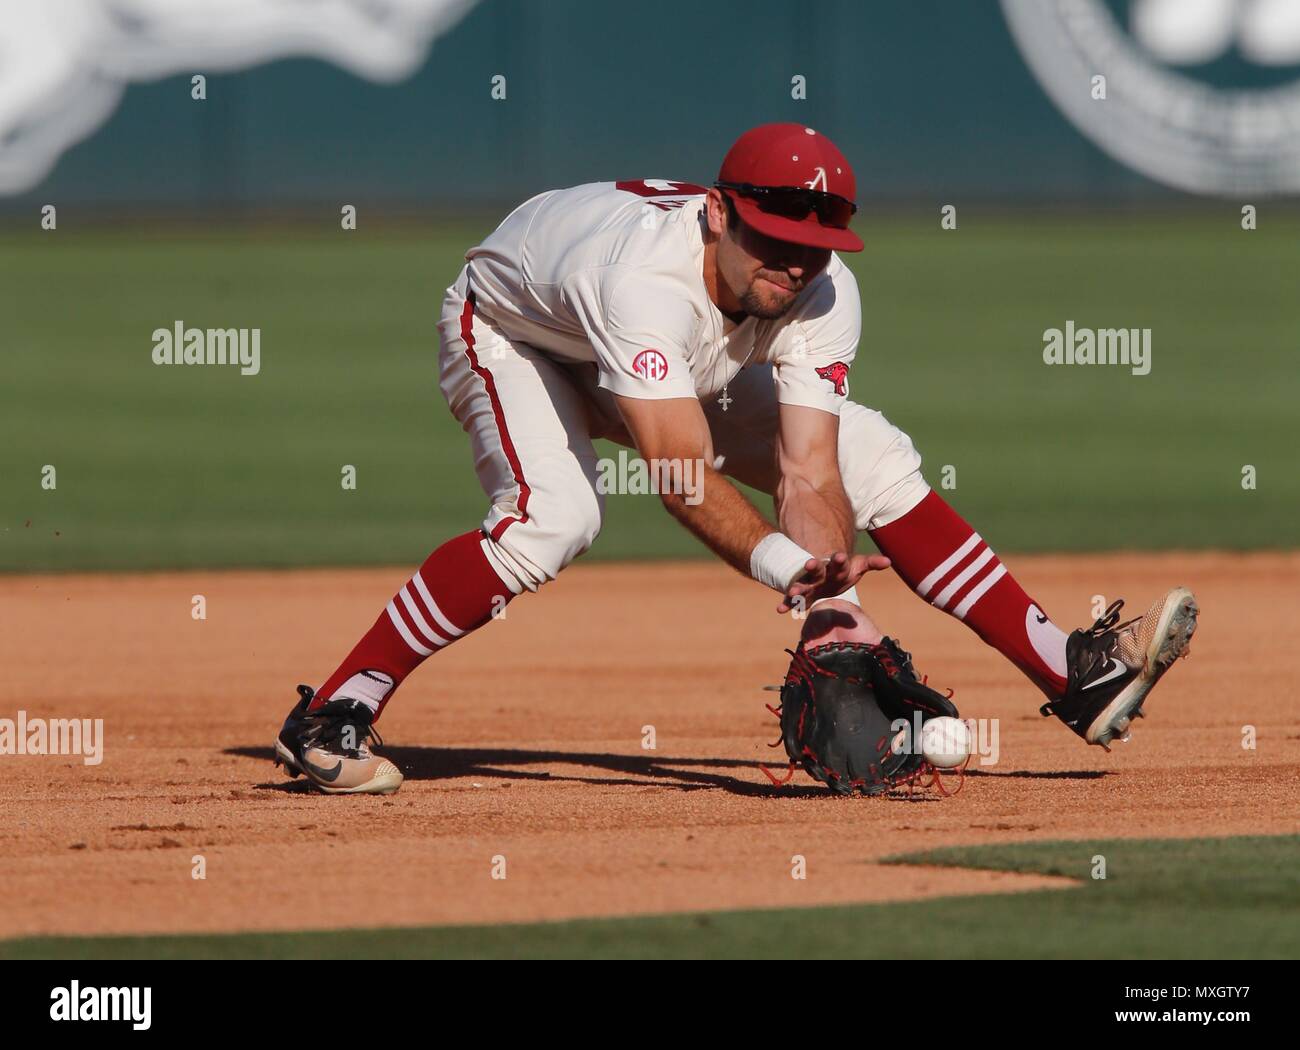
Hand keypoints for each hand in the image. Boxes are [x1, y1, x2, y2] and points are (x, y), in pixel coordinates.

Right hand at [777, 551, 891, 613]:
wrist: (822, 571)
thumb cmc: (842, 571)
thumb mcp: (857, 566)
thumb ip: (871, 563)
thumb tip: (889, 561)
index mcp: (835, 566)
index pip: (838, 562)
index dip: (839, 559)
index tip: (839, 555)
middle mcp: (820, 573)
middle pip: (816, 569)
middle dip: (813, 567)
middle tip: (810, 564)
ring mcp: (809, 582)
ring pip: (802, 584)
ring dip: (797, 587)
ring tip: (793, 591)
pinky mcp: (802, 594)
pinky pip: (793, 599)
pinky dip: (787, 603)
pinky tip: (780, 610)